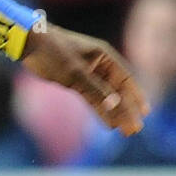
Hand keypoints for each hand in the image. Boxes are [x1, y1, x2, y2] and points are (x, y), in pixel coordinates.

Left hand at [23, 24, 148, 135]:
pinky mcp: (76, 81)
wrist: (30, 44)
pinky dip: (100, 110)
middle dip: (127, 110)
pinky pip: (92, 98)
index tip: (145, 113)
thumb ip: (96, 89)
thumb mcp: (75, 72)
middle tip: (135, 129)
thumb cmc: (54, 52)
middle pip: (118, 91)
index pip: (126, 79)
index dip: (136, 97)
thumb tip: (116, 105)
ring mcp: (88, 74)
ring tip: (124, 131)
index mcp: (105, 57)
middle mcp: (100, 65)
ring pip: (106, 97)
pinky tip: (108, 123)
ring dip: (114, 113)